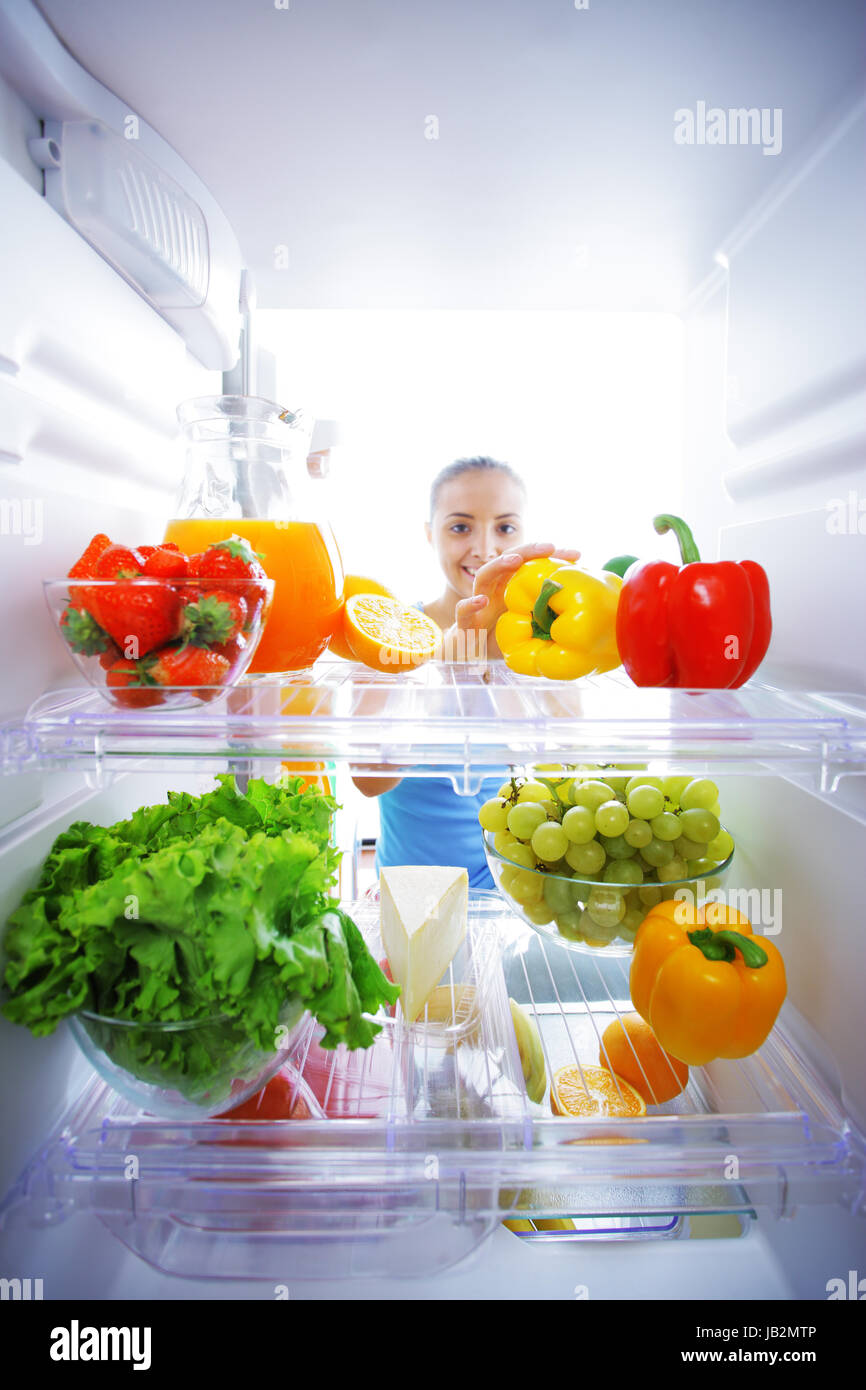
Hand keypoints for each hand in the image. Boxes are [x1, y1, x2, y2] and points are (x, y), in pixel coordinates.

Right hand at [441, 542, 581, 660]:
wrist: (471, 655)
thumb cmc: (502, 637)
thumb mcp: (530, 626)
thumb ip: (548, 616)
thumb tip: (581, 607)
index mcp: (512, 588)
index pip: (531, 565)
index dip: (551, 558)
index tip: (576, 554)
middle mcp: (496, 590)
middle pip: (509, 561)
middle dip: (528, 551)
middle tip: (549, 546)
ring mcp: (479, 604)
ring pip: (483, 576)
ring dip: (499, 565)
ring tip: (515, 560)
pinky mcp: (465, 624)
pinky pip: (463, 611)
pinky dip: (470, 605)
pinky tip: (481, 601)